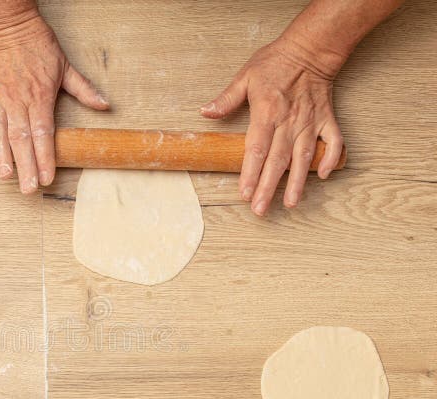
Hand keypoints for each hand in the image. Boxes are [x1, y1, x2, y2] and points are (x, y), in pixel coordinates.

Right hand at [0, 14, 108, 192]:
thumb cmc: (36, 45)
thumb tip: (105, 105)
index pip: (43, 134)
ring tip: (4, 174)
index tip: (47, 177)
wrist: (7, 23)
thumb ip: (83, 89)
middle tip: (27, 188)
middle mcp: (17, 99)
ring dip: (0, 154)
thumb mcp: (65, 66)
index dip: (45, 157)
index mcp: (39, 96)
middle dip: (25, 165)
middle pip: (21, 139)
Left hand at [201, 37, 344, 215]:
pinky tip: (324, 175)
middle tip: (259, 209)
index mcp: (267, 113)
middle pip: (277, 160)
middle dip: (267, 186)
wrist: (312, 48)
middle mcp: (289, 122)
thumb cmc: (277, 62)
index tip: (244, 193)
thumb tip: (205, 111)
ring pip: (303, 157)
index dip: (250, 173)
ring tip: (290, 202)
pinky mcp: (327, 119)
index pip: (257, 149)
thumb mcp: (246, 76)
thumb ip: (226, 98)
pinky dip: (331, 157)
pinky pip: (333, 141)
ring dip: (296, 181)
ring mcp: (310, 122)